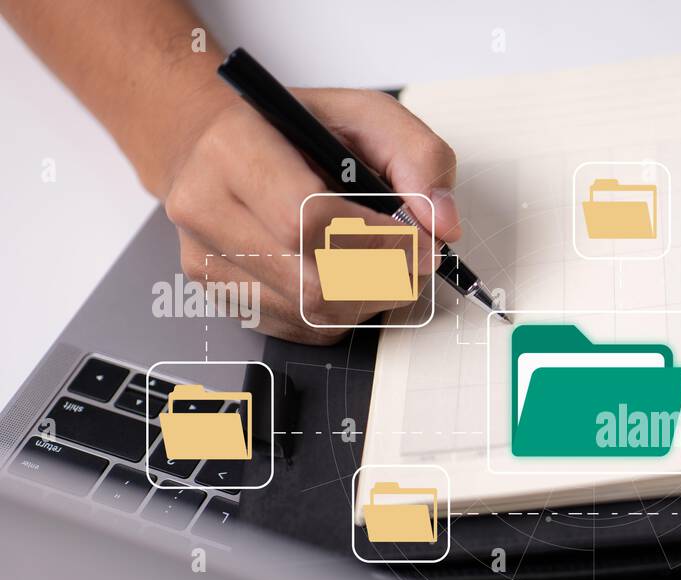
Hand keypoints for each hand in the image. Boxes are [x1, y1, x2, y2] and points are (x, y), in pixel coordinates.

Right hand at [160, 88, 461, 342]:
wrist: (212, 145)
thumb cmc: (291, 128)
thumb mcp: (364, 115)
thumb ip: (417, 157)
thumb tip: (442, 224)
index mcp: (233, 149)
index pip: (307, 220)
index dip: (377, 242)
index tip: (421, 243)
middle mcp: (206, 208)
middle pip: (313, 281)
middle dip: (383, 279)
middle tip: (414, 260)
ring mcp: (205, 260)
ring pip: (312, 314)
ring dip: (370, 299)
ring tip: (384, 263)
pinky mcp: (221, 297)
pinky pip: (303, 330)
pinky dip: (344, 311)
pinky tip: (347, 275)